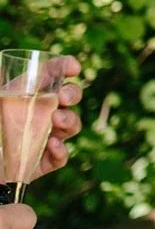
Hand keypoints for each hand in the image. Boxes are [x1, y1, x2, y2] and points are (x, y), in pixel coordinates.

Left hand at [40, 56, 81, 177]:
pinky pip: (61, 156)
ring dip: (70, 120)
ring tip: (57, 120)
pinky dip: (60, 151)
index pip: (54, 74)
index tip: (73, 68)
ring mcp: (47, 136)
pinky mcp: (45, 161)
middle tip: (64, 98)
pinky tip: (52, 145)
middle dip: (73, 94)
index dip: (66, 67)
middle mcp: (43, 112)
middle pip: (70, 97)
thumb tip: (0, 67)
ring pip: (72, 125)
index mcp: (30, 93)